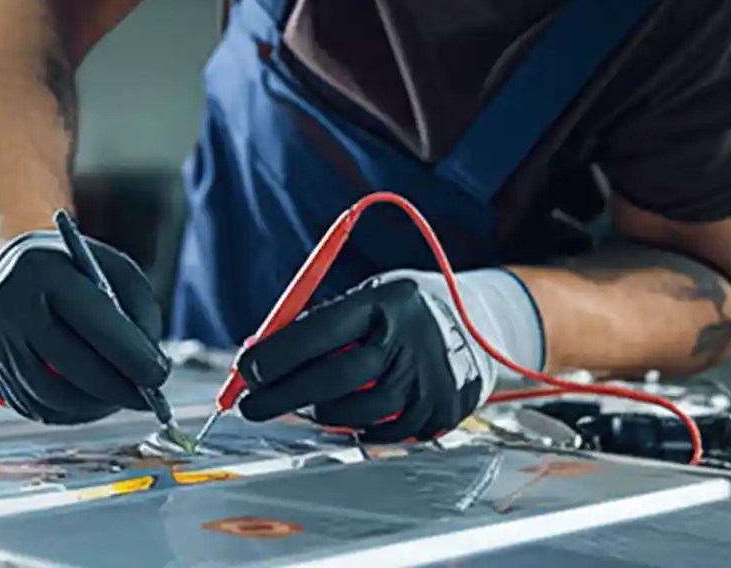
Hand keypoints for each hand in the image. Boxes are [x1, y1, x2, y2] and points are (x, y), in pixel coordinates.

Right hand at [0, 231, 170, 424]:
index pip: (92, 321)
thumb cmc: (74, 271)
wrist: (12, 270)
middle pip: (70, 365)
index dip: (129, 355)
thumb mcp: (113, 270)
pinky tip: (90, 402)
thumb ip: (139, 312)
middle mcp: (10, 307)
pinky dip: (68, 412)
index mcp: (44, 272)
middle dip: (116, 388)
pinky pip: (33, 407)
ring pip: (51, 396)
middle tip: (148, 400)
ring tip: (120, 399)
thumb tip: (152, 367)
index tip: (159, 377)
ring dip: (94, 406)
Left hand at [234, 269, 543, 441]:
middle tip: (251, 405)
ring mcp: (430, 380)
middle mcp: (412, 340)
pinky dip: (355, 427)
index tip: (246, 370)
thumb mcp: (368, 298)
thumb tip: (257, 353)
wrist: (484, 326)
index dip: (278, 354)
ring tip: (303, 405)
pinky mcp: (442, 411)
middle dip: (284, 395)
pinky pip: (384, 432)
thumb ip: (318, 323)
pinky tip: (343, 416)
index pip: (322, 331)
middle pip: (335, 378)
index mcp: (388, 301)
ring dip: (319, 413)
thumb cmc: (405, 310)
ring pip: (357, 412)